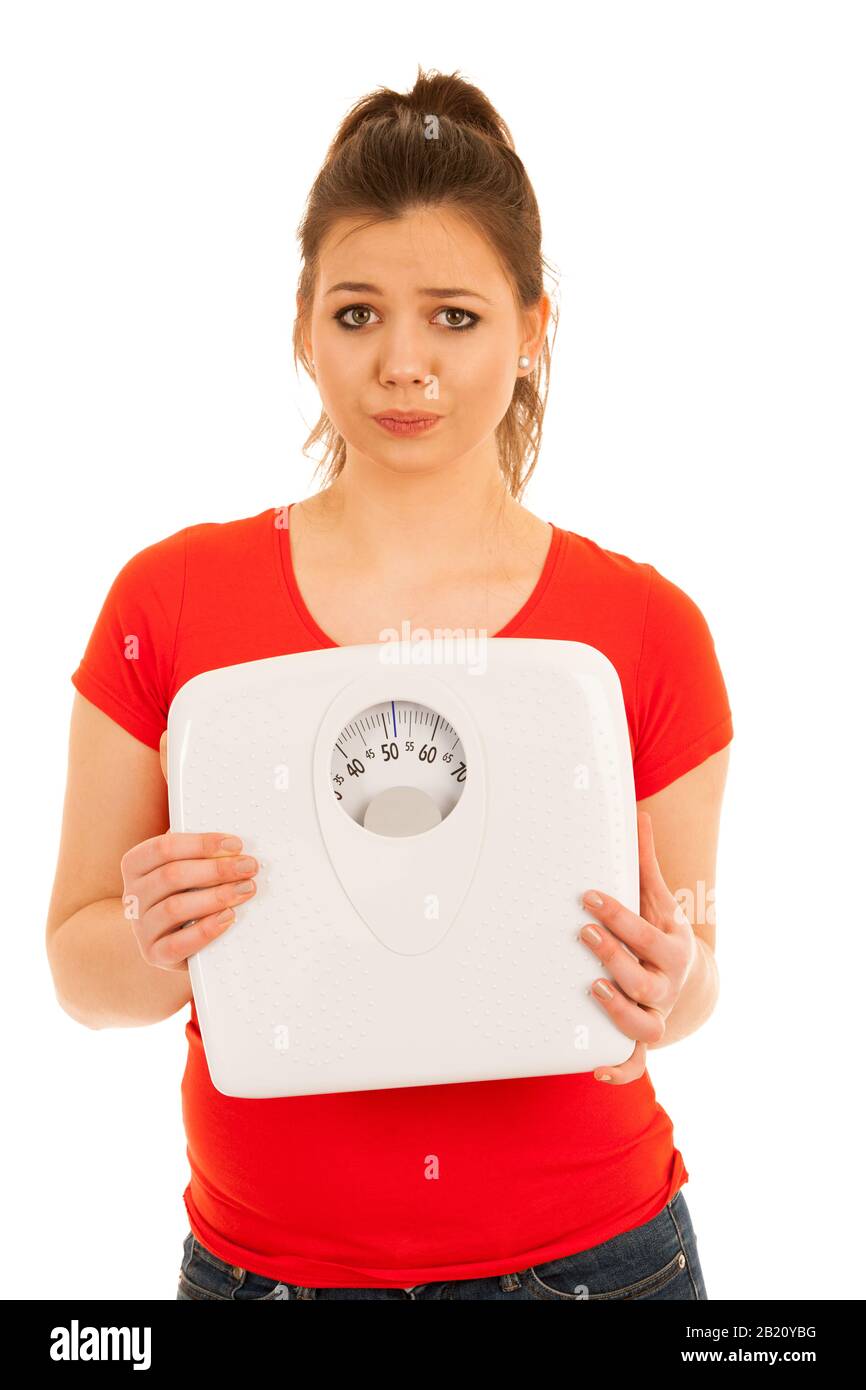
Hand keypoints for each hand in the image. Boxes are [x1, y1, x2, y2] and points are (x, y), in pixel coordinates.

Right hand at [117, 731, 258, 971]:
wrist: (159, 938)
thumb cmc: (179, 884)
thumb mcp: (178, 845)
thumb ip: (175, 796)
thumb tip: (170, 737)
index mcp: (135, 863)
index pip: (161, 848)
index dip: (200, 843)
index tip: (235, 841)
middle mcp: (133, 894)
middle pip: (171, 877)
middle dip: (216, 869)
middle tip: (252, 865)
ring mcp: (142, 928)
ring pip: (175, 909)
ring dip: (216, 896)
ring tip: (248, 890)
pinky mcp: (157, 957)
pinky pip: (178, 946)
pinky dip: (206, 931)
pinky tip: (229, 919)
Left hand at [578, 810, 696, 1084]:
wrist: (692, 983)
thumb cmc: (661, 933)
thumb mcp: (659, 900)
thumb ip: (645, 863)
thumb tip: (639, 813)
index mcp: (672, 947)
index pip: (649, 933)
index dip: (620, 916)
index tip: (589, 897)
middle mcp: (667, 984)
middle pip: (646, 978)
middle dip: (616, 956)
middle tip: (585, 934)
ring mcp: (657, 1014)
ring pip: (645, 1025)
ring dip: (619, 1009)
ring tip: (592, 988)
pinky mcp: (644, 1040)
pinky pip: (636, 1063)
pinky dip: (619, 1070)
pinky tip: (594, 1069)